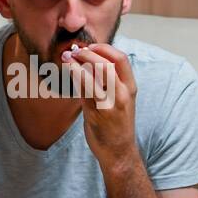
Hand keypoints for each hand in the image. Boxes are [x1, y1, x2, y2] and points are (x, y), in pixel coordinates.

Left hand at [63, 44, 137, 166]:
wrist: (119, 152)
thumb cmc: (117, 124)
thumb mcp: (119, 100)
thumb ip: (108, 82)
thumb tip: (89, 61)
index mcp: (130, 87)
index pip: (121, 58)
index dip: (104, 48)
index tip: (90, 46)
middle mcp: (123, 94)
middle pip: (106, 63)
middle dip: (88, 53)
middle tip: (74, 50)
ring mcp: (110, 103)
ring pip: (93, 74)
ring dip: (77, 62)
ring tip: (66, 57)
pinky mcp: (97, 113)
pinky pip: (84, 89)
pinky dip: (75, 75)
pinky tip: (68, 70)